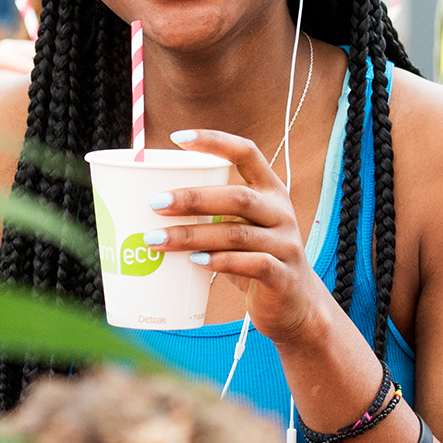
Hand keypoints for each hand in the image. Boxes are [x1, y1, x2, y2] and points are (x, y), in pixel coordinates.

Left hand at [145, 129, 338, 344]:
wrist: (295, 306)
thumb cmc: (255, 260)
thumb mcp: (240, 229)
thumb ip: (211, 216)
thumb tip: (146, 209)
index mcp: (270, 191)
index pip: (247, 152)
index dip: (215, 141)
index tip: (177, 137)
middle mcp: (281, 212)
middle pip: (237, 197)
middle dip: (192, 199)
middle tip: (154, 203)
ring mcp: (286, 244)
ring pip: (236, 234)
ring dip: (192, 236)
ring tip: (156, 240)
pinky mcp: (283, 276)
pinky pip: (252, 264)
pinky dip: (220, 262)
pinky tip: (195, 263)